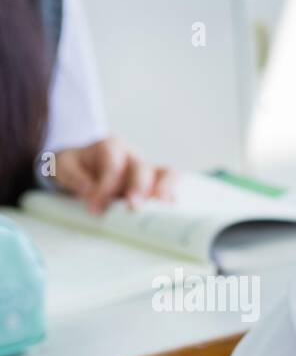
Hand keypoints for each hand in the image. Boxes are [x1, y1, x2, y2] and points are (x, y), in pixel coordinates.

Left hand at [53, 138, 173, 214]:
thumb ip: (73, 175)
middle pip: (141, 168)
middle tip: (132, 207)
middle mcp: (132, 155)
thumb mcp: (64, 166)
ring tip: (162, 205)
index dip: (105, 188)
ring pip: (163, 172)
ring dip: (163, 189)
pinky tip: (170, 207)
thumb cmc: (77, 166)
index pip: (112, 166)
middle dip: (137, 188)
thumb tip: (89, 190)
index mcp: (109, 146)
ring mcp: (146, 168)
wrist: (84, 165)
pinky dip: (172, 192)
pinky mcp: (155, 181)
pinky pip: (170, 182)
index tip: (95, 208)